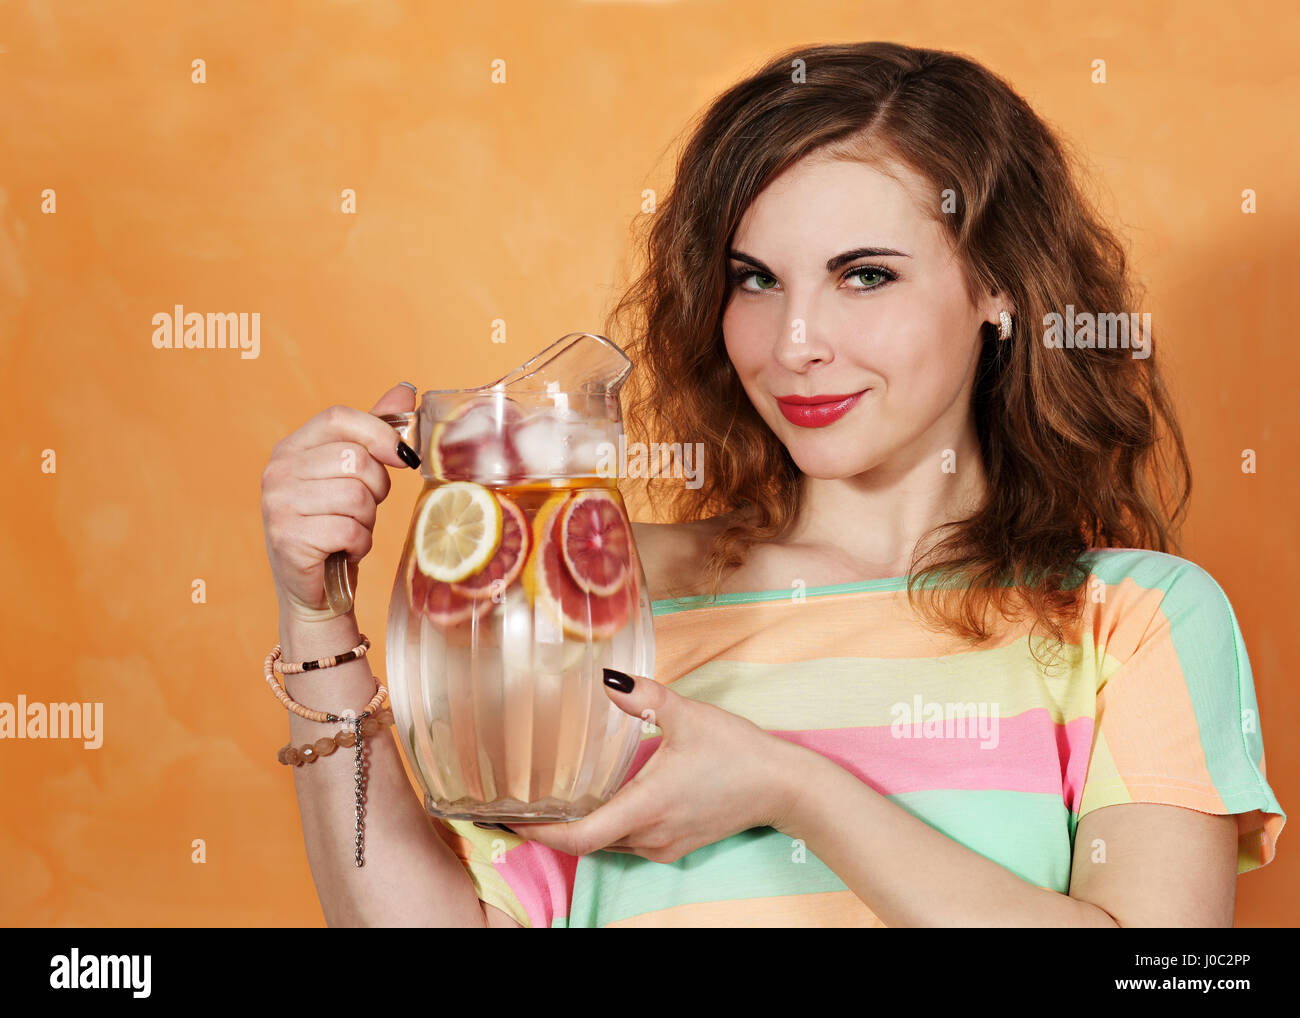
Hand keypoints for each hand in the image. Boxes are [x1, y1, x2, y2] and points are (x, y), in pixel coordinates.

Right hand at [260, 383, 418, 624]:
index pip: (339, 418)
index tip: (403, 458)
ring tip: (351, 530)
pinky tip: (344, 549)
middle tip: (364, 508)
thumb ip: (375, 431)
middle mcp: (277, 471)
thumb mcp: (355, 474)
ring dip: (368, 520)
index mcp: (291, 447)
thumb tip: (406, 390)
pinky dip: (360, 544)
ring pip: (357, 496)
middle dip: (377, 488)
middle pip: (355, 459)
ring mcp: (278, 504)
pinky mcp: (288, 538)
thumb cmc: (337, 524)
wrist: (317, 588)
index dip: (379, 433)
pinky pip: (351, 529)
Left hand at [504, 670, 810, 862]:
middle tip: (514, 803)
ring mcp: (663, 845)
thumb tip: (607, 677)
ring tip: (546, 801)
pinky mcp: (675, 845)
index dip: (539, 832)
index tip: (507, 817)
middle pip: (586, 842)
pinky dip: (604, 827)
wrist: (784, 787)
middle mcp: (650, 835)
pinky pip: (627, 842)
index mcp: (647, 807)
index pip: (579, 837)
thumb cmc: (739, 752)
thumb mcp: (689, 715)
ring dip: (578, 828)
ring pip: (607, 843)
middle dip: (549, 828)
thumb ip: (644, 697)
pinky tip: (597, 802)